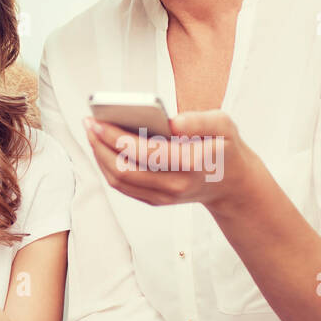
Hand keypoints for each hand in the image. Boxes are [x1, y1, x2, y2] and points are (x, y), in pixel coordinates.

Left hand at [83, 109, 251, 209]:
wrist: (232, 183)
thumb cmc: (224, 147)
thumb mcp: (224, 125)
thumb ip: (200, 121)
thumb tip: (172, 122)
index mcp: (192, 163)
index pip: (147, 152)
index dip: (118, 137)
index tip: (99, 121)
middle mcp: (176, 184)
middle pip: (126, 169)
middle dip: (101, 145)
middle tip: (88, 123)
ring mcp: (164, 196)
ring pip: (120, 180)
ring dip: (100, 156)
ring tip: (91, 132)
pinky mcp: (155, 200)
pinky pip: (123, 186)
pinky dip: (107, 166)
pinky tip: (102, 147)